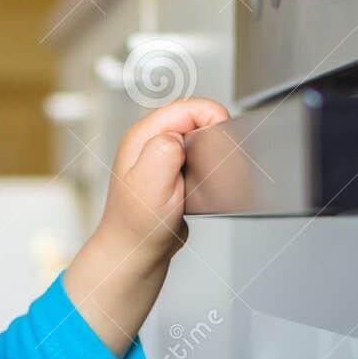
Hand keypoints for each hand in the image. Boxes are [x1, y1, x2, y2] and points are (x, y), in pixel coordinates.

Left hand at [93, 97, 230, 271]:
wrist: (136, 252)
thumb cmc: (137, 224)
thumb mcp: (150, 185)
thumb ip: (164, 152)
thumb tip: (180, 135)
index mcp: (142, 136)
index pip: (187, 106)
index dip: (212, 117)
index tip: (221, 141)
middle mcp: (150, 141)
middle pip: (196, 118)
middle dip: (212, 137)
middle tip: (212, 164)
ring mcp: (160, 155)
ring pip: (199, 139)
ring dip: (210, 154)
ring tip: (205, 178)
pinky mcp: (171, 170)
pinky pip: (197, 158)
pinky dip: (207, 169)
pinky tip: (201, 187)